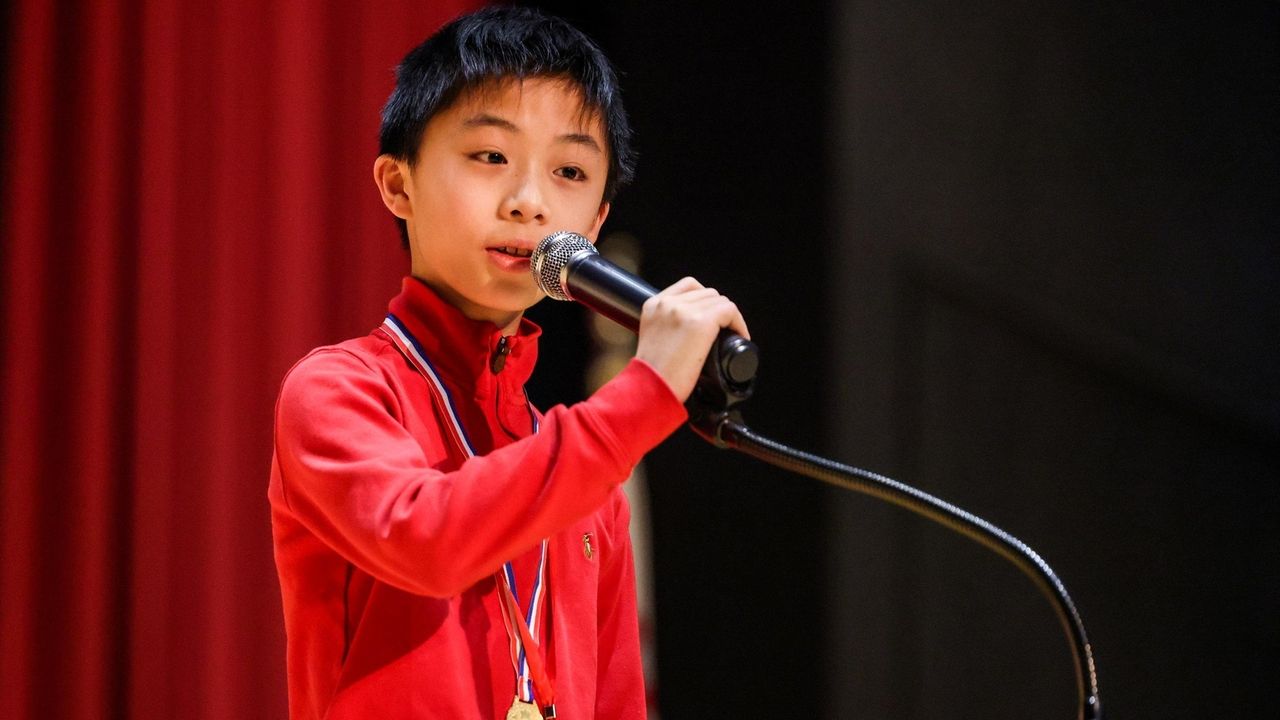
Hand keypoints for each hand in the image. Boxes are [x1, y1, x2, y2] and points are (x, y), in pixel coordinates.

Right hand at [634, 277, 749, 401]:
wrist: (649, 390)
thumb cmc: (652, 376)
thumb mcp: (653, 340)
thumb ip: (668, 327)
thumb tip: (692, 333)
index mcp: (653, 305)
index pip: (688, 286)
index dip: (704, 300)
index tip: (710, 318)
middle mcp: (667, 303)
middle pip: (707, 293)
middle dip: (717, 310)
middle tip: (723, 331)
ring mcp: (684, 311)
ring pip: (720, 301)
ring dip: (728, 317)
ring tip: (731, 334)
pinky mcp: (701, 322)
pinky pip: (730, 311)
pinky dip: (738, 323)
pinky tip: (739, 336)